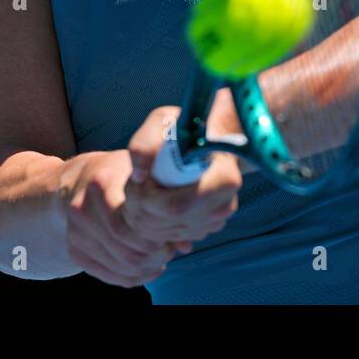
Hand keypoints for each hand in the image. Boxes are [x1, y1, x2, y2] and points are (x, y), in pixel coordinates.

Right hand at [56, 150, 184, 287]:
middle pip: (126, 250)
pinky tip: (148, 268)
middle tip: (169, 250)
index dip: (157, 236)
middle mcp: (83, 208)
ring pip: (119, 266)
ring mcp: (75, 231)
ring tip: (161, 259)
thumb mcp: (144, 176)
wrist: (82, 179)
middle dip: (154, 255)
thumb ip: (166, 202)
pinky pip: (108, 275)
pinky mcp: (75, 249)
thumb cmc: (122, 174)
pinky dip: (132, 277)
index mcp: (101, 184)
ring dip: (146, 268)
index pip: (131, 224)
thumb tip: (186, 244)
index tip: (173, 234)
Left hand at [123, 106, 242, 246]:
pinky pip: (171, 237)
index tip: (138, 180)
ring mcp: (216, 220)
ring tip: (144, 188)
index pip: (175, 206)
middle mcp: (224, 205)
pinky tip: (154, 200)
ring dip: (146, 216)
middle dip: (141, 209)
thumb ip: (145, 142)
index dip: (148, 198)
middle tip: (134, 185)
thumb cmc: (185, 127)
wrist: (209, 137)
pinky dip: (155, 223)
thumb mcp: (163, 121)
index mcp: (223, 179)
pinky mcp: (205, 228)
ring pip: (167, 234)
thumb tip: (139, 175)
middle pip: (168, 223)